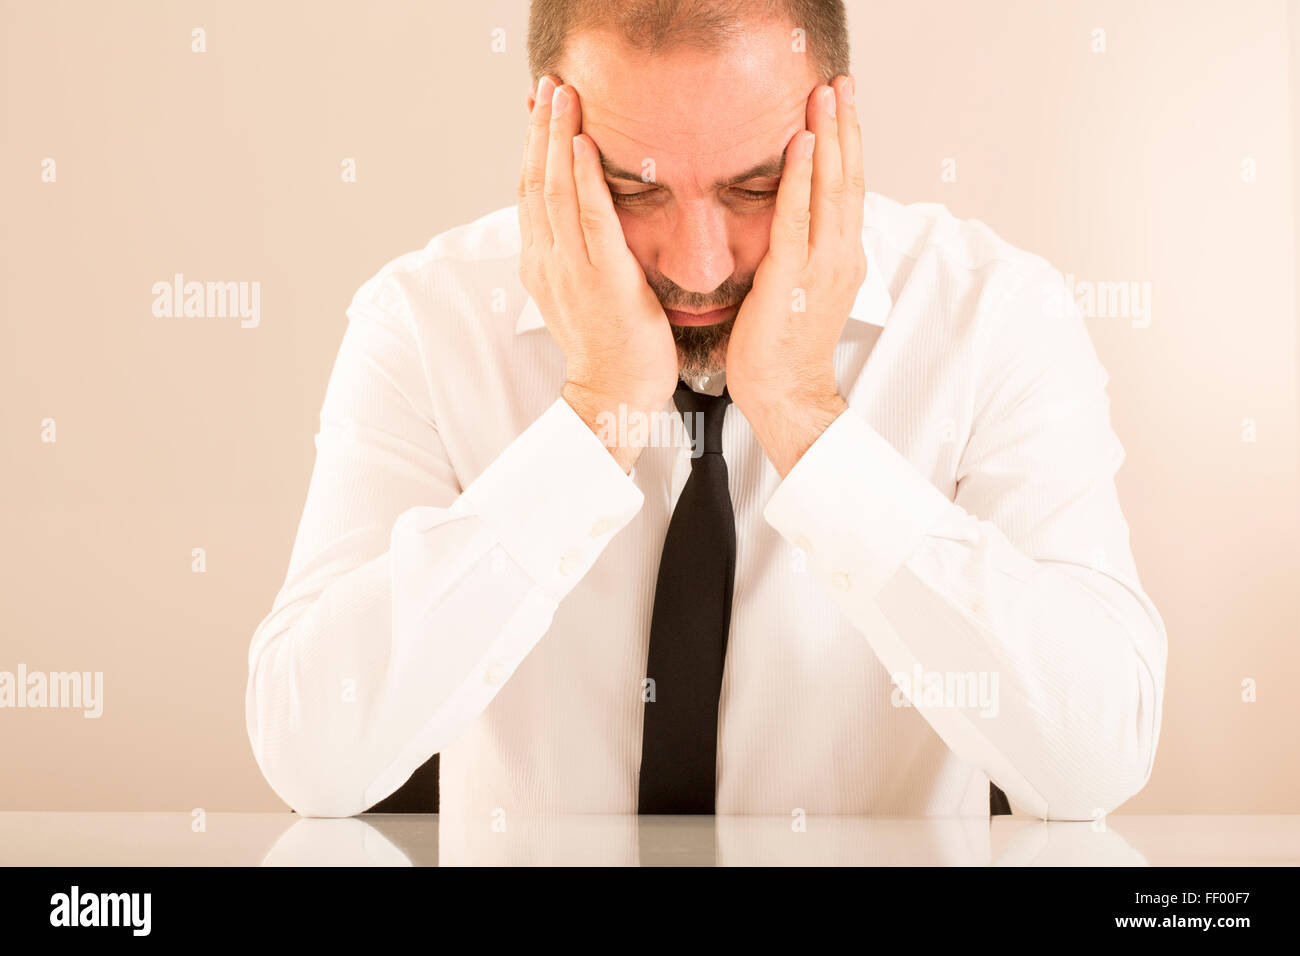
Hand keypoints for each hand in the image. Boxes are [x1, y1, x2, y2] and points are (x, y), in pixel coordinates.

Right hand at [518, 76, 678, 470]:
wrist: (615, 395)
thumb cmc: (610, 348)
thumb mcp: (584, 293)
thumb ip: (579, 255)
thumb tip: (589, 224)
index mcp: (542, 263)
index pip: (531, 192)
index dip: (534, 146)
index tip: (541, 109)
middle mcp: (548, 261)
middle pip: (536, 180)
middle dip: (541, 128)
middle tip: (549, 84)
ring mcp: (572, 269)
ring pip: (556, 189)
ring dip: (558, 137)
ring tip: (563, 95)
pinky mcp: (603, 278)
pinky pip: (590, 218)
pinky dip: (584, 177)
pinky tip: (584, 143)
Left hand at [724, 75, 865, 476]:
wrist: (785, 392)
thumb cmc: (784, 350)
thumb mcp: (800, 290)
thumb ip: (802, 254)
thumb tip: (791, 226)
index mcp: (842, 258)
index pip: (848, 189)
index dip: (846, 145)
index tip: (841, 107)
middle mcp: (840, 255)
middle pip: (849, 177)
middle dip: (845, 125)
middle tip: (841, 83)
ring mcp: (821, 265)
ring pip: (832, 188)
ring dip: (829, 136)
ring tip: (826, 95)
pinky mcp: (792, 276)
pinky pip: (797, 217)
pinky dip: (800, 177)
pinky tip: (800, 143)